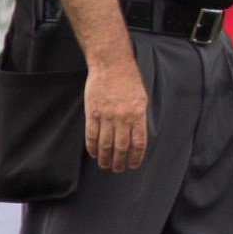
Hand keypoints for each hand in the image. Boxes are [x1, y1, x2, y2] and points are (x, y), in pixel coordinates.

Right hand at [85, 54, 149, 171]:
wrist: (111, 64)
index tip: (133, 165)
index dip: (135, 157)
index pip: (138, 142)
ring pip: (105, 144)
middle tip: (118, 169)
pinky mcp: (92, 113)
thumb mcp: (141, 98)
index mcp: (137, 114)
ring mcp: (106, 115)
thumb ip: (139, 117)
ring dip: (105, 158)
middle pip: (121, 147)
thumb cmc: (128, 80)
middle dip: (119, 161)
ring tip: (105, 165)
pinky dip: (92, 147)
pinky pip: (91, 135)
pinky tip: (94, 154)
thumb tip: (137, 136)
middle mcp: (122, 117)